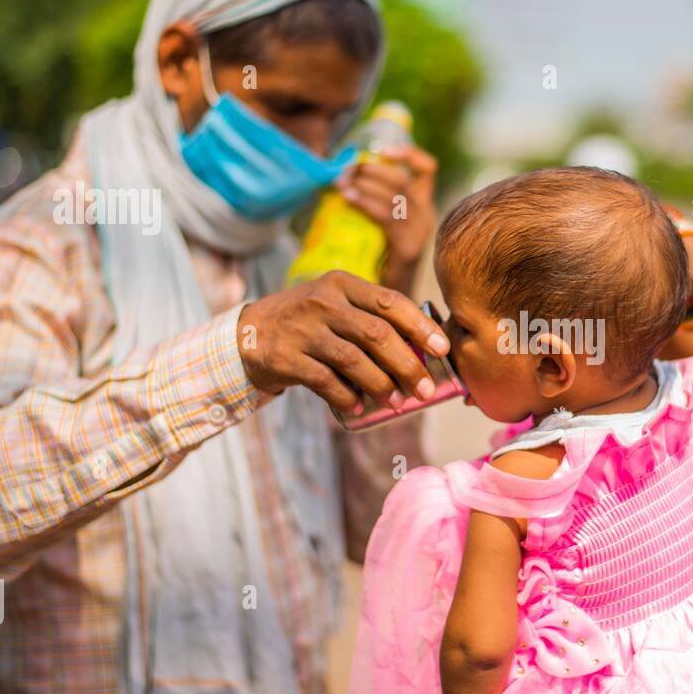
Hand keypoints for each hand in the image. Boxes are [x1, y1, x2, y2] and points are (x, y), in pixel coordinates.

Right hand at [236, 271, 449, 413]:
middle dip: (407, 365)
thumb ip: (372, 318)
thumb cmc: (310, 322)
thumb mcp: (336, 304)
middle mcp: (323, 302)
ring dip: (381, 385)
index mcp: (343, 284)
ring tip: (398, 403)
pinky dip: (347, 398)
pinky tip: (359, 409)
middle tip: (425, 389)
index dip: (420, 326)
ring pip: (353, 360)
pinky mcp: (286, 357)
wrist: (249, 334)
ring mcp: (303, 329)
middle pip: (376, 334)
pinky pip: (326, 381)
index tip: (443, 349)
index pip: (390, 302)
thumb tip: (424, 353)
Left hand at [336, 144, 437, 292]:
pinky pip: (387, 216)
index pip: (426, 169)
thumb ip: (372, 205)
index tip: (382, 149)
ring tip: (340, 183)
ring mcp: (420, 233)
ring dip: (365, 183)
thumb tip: (343, 178)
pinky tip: (347, 198)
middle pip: (401, 178)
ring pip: (395, 193)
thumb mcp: (380, 230)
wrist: (395, 312)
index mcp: (422, 208)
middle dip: (371, 169)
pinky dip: (365, 202)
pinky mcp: (408, 248)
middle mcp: (427, 217)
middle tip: (345, 169)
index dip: (408, 153)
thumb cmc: (380, 268)